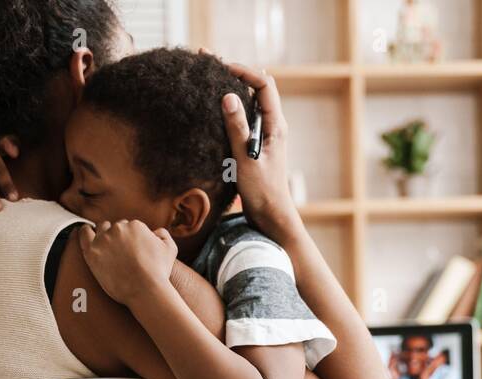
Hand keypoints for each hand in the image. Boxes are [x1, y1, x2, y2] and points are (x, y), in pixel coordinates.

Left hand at [78, 221, 178, 305]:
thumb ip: (164, 234)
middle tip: (119, 251)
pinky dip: (84, 232)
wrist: (146, 290)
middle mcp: (118, 228)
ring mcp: (104, 239)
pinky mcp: (92, 252)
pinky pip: (84, 235)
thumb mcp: (170, 249)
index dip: (130, 238)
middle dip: (117, 236)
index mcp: (135, 225)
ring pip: (100, 230)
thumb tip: (155, 232)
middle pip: (114, 227)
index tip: (130, 249)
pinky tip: (85, 234)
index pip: (129, 227)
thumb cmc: (159, 272)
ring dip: (102, 235)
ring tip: (105, 246)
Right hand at [208, 53, 302, 242]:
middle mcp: (272, 125)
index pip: (263, 84)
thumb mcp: (247, 159)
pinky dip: (228, 107)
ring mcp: (264, 134)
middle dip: (234, 72)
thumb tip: (229, 97)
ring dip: (229, 88)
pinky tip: (211, 106)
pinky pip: (243, 117)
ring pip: (248, 102)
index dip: (244, 71)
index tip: (222, 67)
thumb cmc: (262, 191)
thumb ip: (238, 128)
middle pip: (255, 88)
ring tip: (206, 76)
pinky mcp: (255, 144)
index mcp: (276, 125)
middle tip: (207, 60)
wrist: (271, 215)